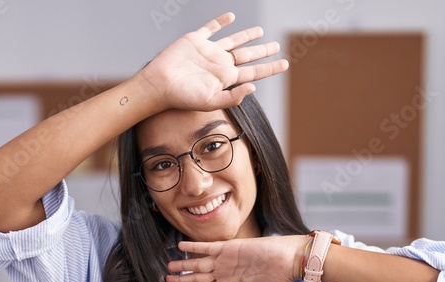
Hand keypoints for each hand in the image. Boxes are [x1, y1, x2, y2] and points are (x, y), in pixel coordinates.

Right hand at [138, 12, 287, 111]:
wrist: (159, 84)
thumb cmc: (182, 97)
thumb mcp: (210, 102)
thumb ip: (232, 97)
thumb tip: (254, 88)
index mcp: (225, 78)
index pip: (253, 72)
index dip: (270, 68)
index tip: (285, 64)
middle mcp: (220, 64)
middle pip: (247, 55)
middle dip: (263, 51)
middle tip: (277, 46)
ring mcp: (209, 51)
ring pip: (234, 40)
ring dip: (247, 35)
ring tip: (260, 31)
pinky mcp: (196, 40)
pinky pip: (211, 28)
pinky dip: (221, 21)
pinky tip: (231, 17)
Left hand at [166, 236, 306, 281]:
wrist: (290, 261)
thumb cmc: (279, 278)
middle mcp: (225, 270)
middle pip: (198, 276)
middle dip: (182, 279)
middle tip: (166, 280)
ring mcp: (226, 259)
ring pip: (199, 263)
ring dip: (183, 265)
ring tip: (169, 266)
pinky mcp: (230, 247)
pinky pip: (208, 247)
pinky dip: (194, 246)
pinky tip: (181, 246)